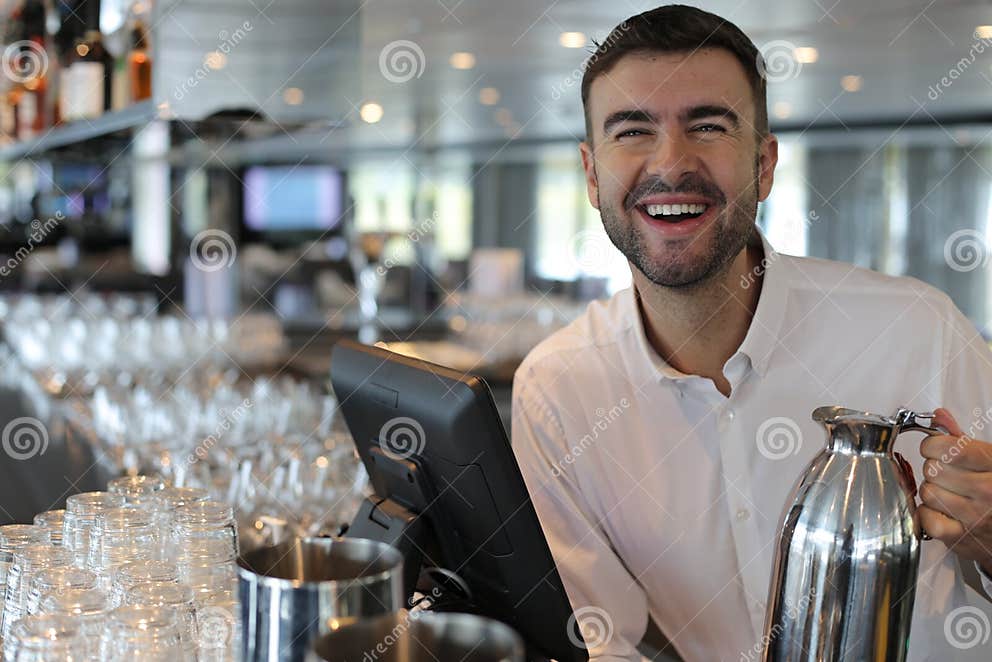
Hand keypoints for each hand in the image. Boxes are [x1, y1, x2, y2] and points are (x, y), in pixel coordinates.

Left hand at [919, 408, 991, 574]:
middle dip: (935, 469)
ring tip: (951, 493)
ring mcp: (975, 517)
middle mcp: (988, 491)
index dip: (934, 446)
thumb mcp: (991, 459)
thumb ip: (962, 438)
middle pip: (933, 469)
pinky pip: (926, 517)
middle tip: (949, 475)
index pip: (948, 448)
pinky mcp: (961, 538)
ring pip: (927, 491)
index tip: (937, 449)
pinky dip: (929, 513)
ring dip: (932, 491)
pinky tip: (944, 511)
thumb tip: (939, 416)